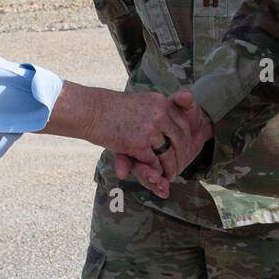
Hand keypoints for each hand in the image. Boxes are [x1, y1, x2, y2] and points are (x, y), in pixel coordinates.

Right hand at [41, 83, 211, 197]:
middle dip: (181, 156)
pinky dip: (155, 171)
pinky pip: (154, 162)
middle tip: (180, 167)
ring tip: (170, 176)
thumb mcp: (142, 102)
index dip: (186, 139)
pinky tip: (156, 175)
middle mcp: (160, 114)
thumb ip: (159, 111)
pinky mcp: (139, 144)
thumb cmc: (114, 108)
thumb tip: (173, 122)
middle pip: (180, 140)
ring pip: (169, 154)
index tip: (185, 150)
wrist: (92, 111)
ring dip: (170, 168)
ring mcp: (150, 129)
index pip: (184, 123)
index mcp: (162, 102)